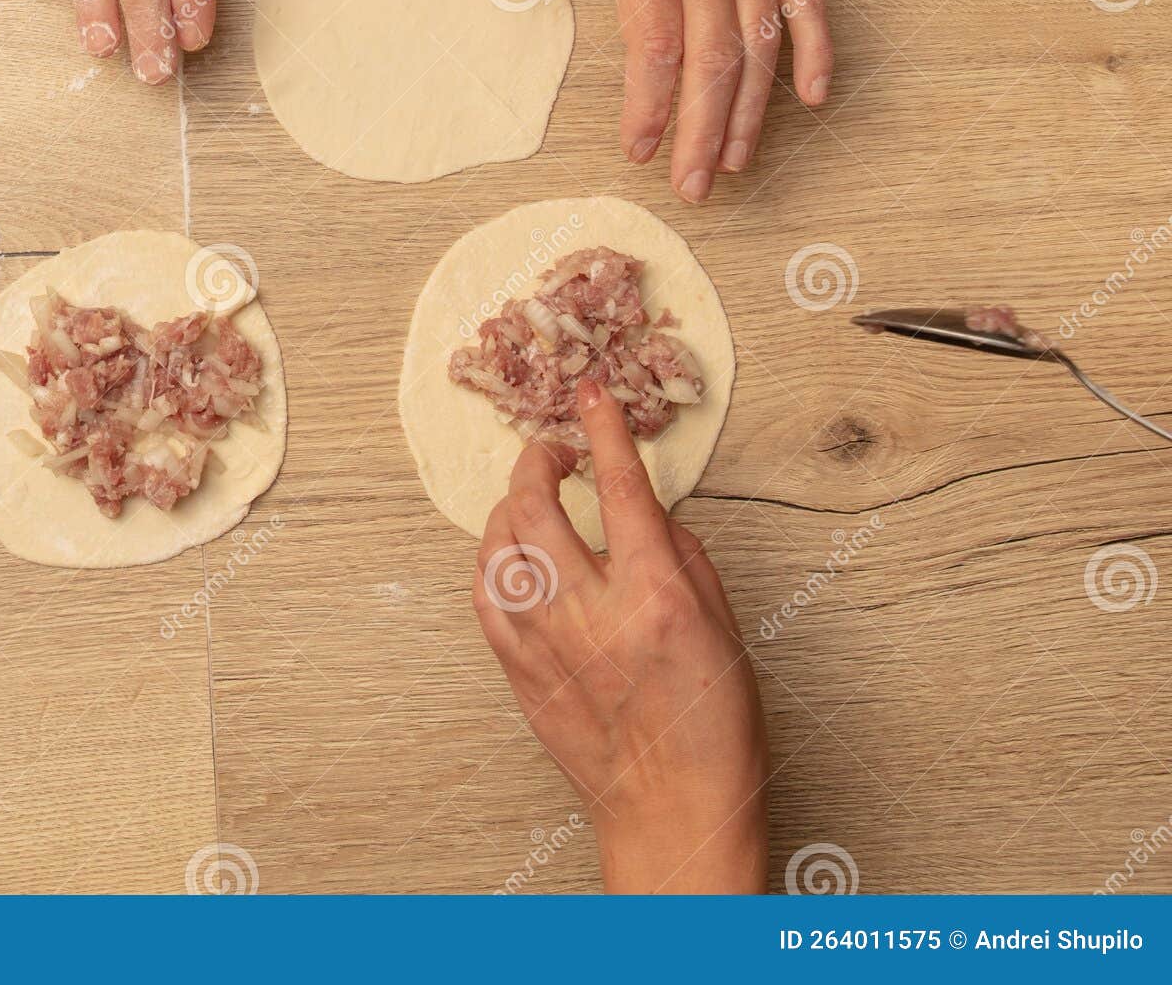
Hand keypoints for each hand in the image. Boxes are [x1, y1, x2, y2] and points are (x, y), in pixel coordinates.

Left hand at [474, 379, 768, 893]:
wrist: (675, 816)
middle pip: (536, 505)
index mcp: (654, 597)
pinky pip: (485, 596)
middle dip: (538, 460)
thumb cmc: (713, 732)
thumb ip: (683, 557)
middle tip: (552, 449)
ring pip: (498, 545)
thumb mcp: (724, 629)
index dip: (603, 430)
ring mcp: (546, 644)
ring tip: (529, 495)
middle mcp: (591, 613)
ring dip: (509, 505)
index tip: (591, 395)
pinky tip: (508, 552)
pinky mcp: (520, 672)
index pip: (620, 487)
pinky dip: (492, 560)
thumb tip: (649, 510)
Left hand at [480, 0, 844, 200]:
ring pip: (757, 52)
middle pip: (710, 69)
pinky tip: (813, 98)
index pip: (652, 48)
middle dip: (702, 136)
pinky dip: (814, 53)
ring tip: (739, 163)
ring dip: (750, 114)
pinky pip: (806, 6)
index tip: (639, 150)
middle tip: (696, 189)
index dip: (648, 107)